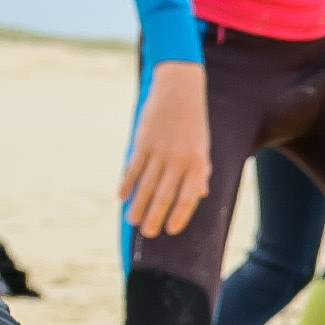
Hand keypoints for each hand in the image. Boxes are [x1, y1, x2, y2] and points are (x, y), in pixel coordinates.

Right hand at [120, 71, 212, 237]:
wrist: (179, 90)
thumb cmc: (193, 122)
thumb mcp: (203, 146)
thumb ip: (200, 171)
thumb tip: (201, 194)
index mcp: (197, 163)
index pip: (188, 197)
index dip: (179, 216)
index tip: (170, 230)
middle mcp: (179, 160)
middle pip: (164, 196)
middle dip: (155, 217)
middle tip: (148, 234)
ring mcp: (159, 151)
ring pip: (146, 185)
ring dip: (138, 205)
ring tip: (132, 221)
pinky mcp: (143, 142)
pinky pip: (133, 168)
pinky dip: (126, 183)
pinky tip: (121, 197)